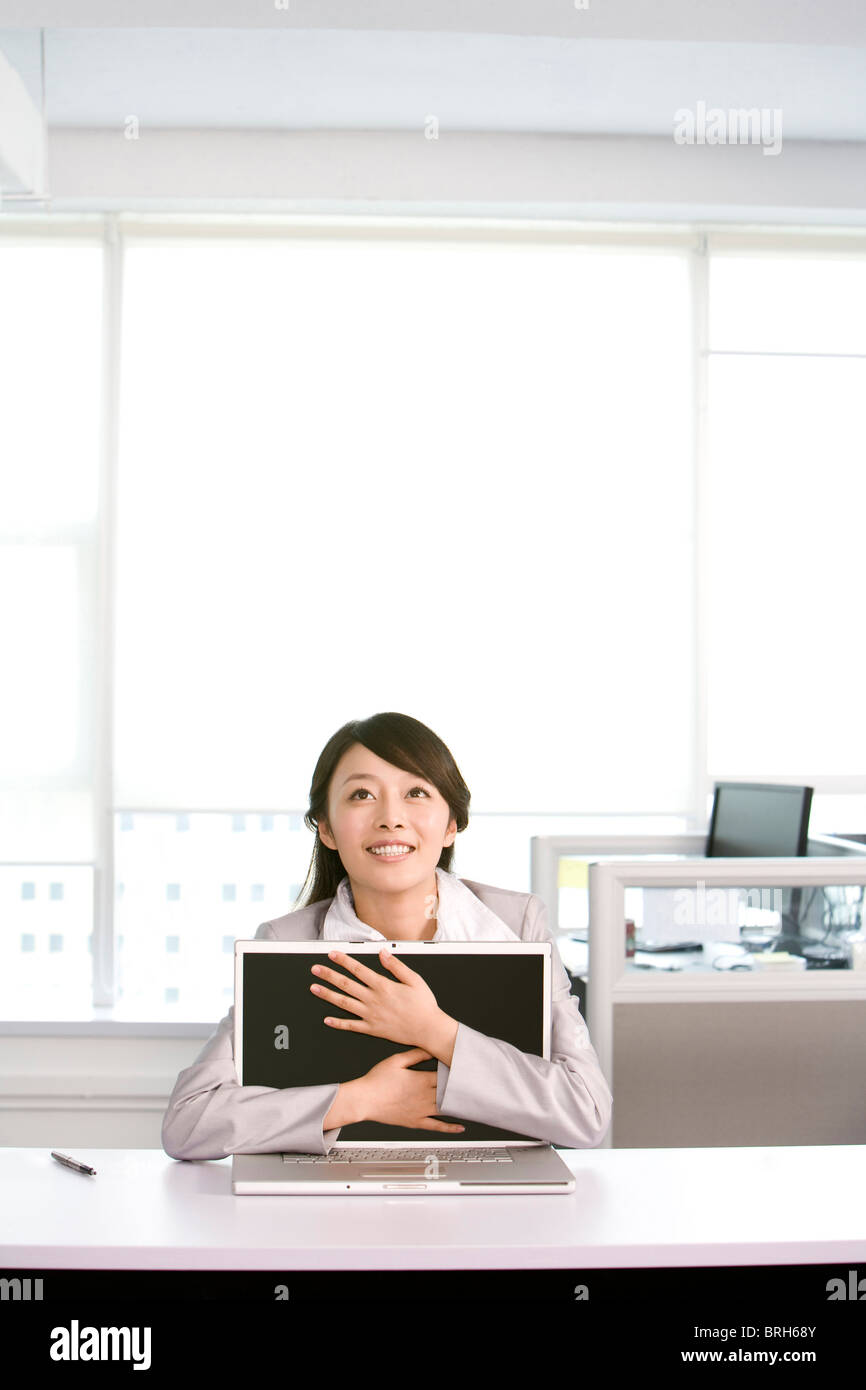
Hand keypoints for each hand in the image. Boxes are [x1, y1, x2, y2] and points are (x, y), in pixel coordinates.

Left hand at [310, 948, 451, 1051]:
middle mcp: (373, 1000)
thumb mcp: (414, 980)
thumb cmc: (423, 1005)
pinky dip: (338, 1023)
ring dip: (328, 995)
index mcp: (383, 986)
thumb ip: (396, 966)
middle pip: (346, 984)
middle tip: (316, 969)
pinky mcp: (372, 1029)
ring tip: (314, 988)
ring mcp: (371, 1015)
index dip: (343, 960)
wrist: (428, 1029)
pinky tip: (327, 1019)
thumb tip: (383, 954)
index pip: (358, 969)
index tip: (332, 954)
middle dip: (329, 975)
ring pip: (344, 1003)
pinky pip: (351, 1025)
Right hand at [358, 1049, 465, 1132]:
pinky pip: (437, 1126)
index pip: (446, 1075)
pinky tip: (460, 1126)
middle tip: (475, 1084)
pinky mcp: (416, 1122)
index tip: (466, 1068)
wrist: (364, 1100)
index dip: (456, 1071)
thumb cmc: (377, 1080)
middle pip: (449, 1091)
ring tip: (472, 1102)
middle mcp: (424, 1096)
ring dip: (460, 1105)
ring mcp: (422, 1111)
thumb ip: (416, 1054)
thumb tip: (431, 1049)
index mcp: (421, 1080)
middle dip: (461, 1087)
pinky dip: (450, 1128)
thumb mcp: (396, 1061)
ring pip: (447, 1108)